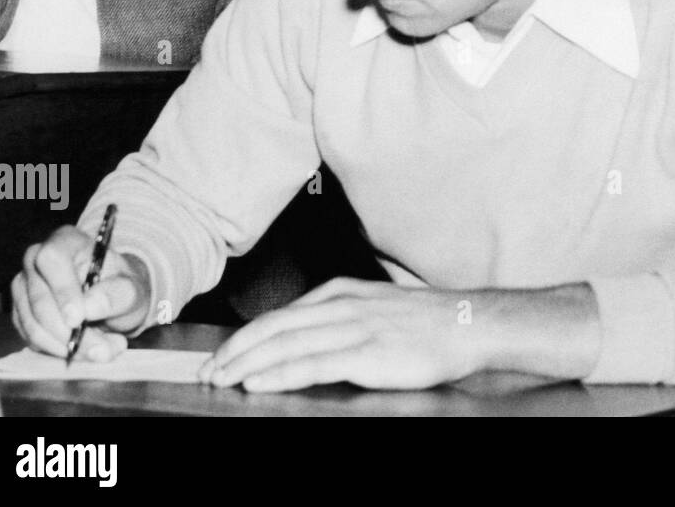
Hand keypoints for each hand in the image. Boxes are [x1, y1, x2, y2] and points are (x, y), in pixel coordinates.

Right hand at [10, 225, 151, 360]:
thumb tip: (89, 307)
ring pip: (34, 324)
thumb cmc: (122, 287)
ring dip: (67, 346)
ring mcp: (24, 288)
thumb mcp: (131, 289)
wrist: (114, 301)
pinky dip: (58, 350)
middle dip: (69, 331)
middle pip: (40, 299)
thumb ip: (115, 294)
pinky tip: (85, 350)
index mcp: (65, 241)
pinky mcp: (21, 314)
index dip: (63, 290)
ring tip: (103, 350)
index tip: (78, 319)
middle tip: (102, 350)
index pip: (52, 260)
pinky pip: (32, 338)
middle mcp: (36, 260)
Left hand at [199, 278, 486, 392]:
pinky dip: (279, 373)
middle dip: (234, 351)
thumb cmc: (424, 322)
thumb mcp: (374, 307)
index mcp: (340, 293)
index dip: (244, 337)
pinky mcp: (367, 353)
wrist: (466, 324)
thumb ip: (337, 317)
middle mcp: (341, 307)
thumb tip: (299, 337)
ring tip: (221, 379)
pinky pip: (312, 365)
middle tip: (207, 372)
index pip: (279, 315)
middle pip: (273, 328)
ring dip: (246, 363)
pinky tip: (258, 382)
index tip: (220, 356)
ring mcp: (353, 329)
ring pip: (285, 345)